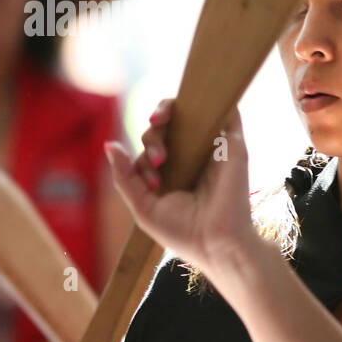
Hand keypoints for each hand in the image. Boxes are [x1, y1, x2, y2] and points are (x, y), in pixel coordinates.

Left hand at [103, 98, 257, 277]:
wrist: (216, 243)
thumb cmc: (181, 231)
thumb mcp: (142, 205)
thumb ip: (125, 176)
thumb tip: (109, 145)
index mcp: (172, 172)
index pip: (152, 147)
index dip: (146, 154)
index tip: (154, 179)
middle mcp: (192, 158)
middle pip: (167, 128)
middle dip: (153, 136)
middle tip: (159, 159)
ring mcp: (212, 150)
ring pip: (190, 115)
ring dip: (169, 109)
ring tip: (159, 121)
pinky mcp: (232, 146)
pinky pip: (226, 115)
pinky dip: (213, 100)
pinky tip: (196, 97)